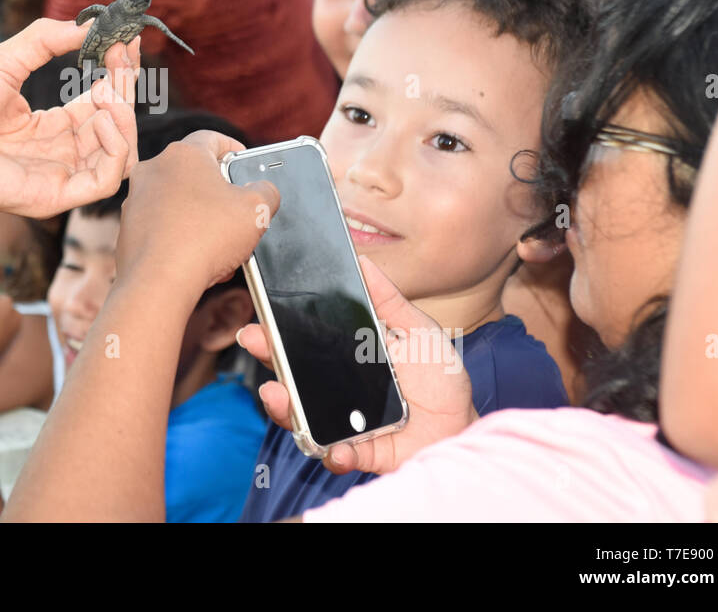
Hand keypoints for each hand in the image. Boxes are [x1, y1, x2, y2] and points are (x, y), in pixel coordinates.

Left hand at [0, 18, 140, 217]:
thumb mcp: (5, 61)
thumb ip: (46, 39)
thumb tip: (88, 23)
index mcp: (48, 128)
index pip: (100, 104)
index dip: (118, 74)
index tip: (126, 40)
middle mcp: (57, 155)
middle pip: (115, 128)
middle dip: (125, 89)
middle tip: (120, 55)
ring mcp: (56, 178)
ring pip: (119, 157)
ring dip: (125, 119)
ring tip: (109, 87)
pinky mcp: (51, 196)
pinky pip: (104, 181)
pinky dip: (116, 148)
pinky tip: (104, 117)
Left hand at [115, 129, 279, 300]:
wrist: (160, 281)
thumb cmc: (204, 239)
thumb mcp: (257, 209)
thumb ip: (267, 191)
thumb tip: (265, 190)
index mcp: (184, 155)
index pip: (211, 137)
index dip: (232, 147)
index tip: (242, 158)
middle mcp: (153, 171)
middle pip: (193, 172)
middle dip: (217, 190)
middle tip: (236, 208)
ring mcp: (137, 199)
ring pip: (177, 201)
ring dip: (199, 216)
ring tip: (220, 242)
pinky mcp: (129, 228)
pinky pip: (161, 225)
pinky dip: (179, 236)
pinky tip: (197, 257)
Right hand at [237, 256, 477, 474]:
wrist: (463, 423)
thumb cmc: (440, 378)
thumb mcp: (417, 329)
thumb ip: (389, 300)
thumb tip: (362, 262)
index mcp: (345, 358)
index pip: (303, 343)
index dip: (277, 331)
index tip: (260, 316)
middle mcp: (335, 391)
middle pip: (291, 376)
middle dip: (268, 358)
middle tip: (254, 340)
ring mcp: (342, 424)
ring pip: (301, 418)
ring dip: (285, 409)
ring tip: (278, 395)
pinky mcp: (359, 453)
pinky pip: (337, 455)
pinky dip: (334, 454)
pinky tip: (337, 449)